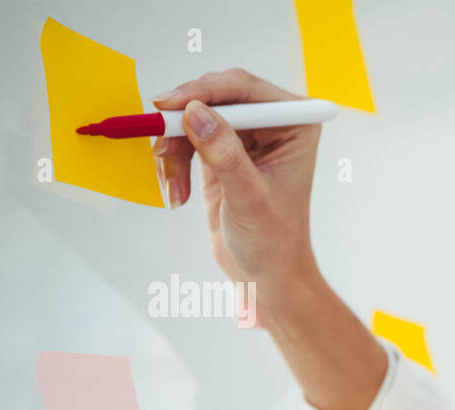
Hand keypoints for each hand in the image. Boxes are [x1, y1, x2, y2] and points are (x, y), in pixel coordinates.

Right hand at [152, 69, 319, 289]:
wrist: (265, 275)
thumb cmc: (273, 242)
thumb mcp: (249, 198)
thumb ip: (225, 155)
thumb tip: (195, 112)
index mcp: (296, 125)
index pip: (245, 88)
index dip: (204, 91)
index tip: (169, 105)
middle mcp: (273, 124)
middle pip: (214, 96)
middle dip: (182, 121)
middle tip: (158, 142)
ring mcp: (245, 136)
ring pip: (193, 117)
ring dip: (173, 147)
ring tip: (173, 185)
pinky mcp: (220, 151)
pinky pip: (184, 139)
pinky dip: (173, 161)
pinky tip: (176, 192)